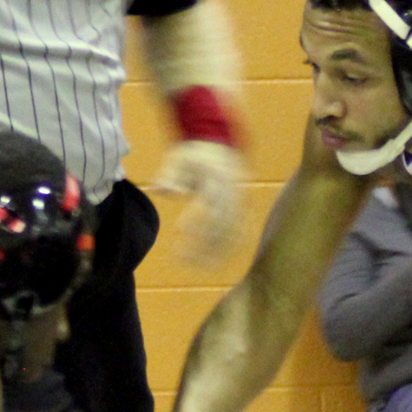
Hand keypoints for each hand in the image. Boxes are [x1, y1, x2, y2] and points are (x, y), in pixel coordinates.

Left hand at [155, 140, 246, 265]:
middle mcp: (232, 193)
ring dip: (215, 253)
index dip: (196, 219)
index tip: (179, 230)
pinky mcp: (243, 210)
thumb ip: (170, 175)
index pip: (209, 203)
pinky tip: (216, 263)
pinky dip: (229, 250)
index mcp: (217, 178)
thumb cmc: (195, 154)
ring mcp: (240, 203)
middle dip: (202, 244)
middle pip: (220, 224)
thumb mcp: (178, 157)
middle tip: (180, 258)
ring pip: (231, 233)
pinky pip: (240, 234)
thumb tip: (168, 193)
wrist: (222, 144)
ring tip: (196, 267)